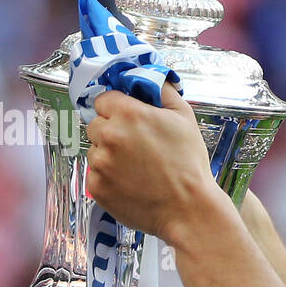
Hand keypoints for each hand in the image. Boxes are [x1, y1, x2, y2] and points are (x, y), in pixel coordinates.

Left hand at [84, 83, 221, 243]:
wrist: (189, 209)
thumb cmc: (190, 165)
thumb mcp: (185, 118)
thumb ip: (163, 91)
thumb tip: (150, 77)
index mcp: (127, 113)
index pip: (104, 99)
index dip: (118, 109)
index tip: (131, 121)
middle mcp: (108, 135)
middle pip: (96, 125)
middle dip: (112, 132)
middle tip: (137, 147)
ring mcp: (99, 163)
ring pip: (95, 151)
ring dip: (109, 156)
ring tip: (137, 169)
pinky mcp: (96, 187)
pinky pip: (95, 175)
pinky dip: (108, 179)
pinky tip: (131, 184)